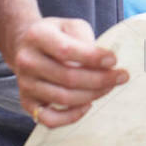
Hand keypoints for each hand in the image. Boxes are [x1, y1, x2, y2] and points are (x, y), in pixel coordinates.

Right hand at [13, 17, 127, 127]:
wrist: (27, 45)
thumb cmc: (57, 35)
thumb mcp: (71, 26)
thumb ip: (85, 40)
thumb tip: (105, 63)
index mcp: (37, 36)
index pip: (66, 51)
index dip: (92, 58)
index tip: (113, 61)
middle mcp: (26, 61)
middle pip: (67, 77)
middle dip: (100, 79)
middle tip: (121, 77)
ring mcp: (25, 84)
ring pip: (63, 98)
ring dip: (92, 95)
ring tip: (109, 87)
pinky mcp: (27, 102)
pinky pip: (50, 119)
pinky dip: (71, 117)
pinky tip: (88, 105)